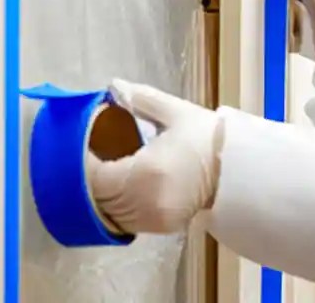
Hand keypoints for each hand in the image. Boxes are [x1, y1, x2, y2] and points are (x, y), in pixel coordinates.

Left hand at [88, 79, 221, 233]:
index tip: (73, 149)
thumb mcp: (177, 113)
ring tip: (92, 174)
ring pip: (107, 212)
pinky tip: (112, 189)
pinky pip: (123, 220)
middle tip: (76, 160)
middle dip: (83, 180)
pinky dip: (113, 207)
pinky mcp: (159, 227)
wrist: (242, 170)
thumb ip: (141, 99)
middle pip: (96, 197)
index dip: (78, 164)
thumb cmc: (210, 140)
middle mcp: (146, 201)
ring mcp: (153, 219)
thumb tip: (113, 86)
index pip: (94, 176)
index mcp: (147, 173)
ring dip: (96, 196)